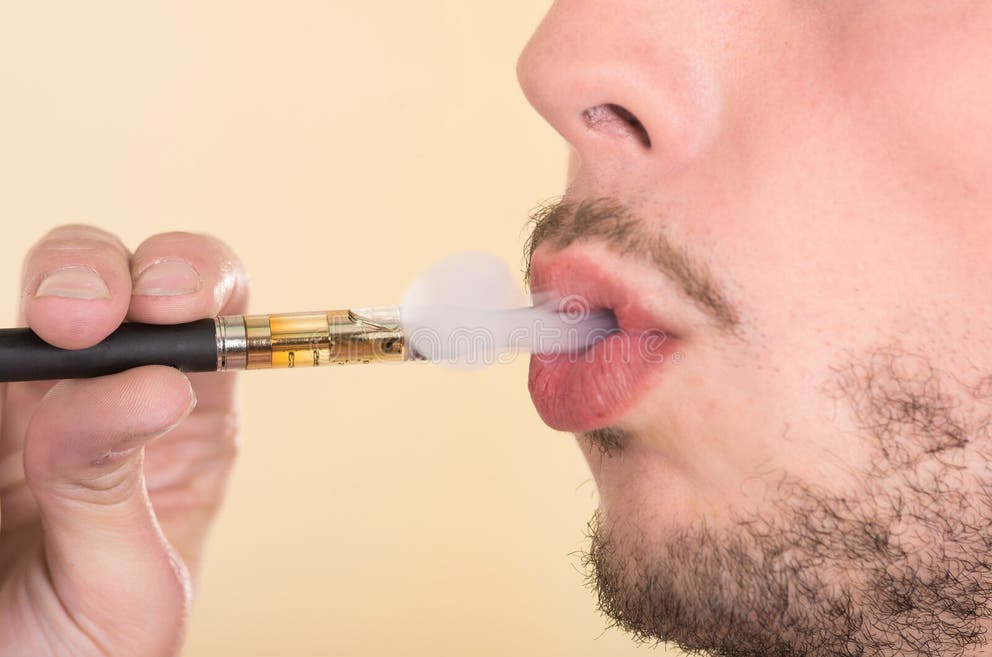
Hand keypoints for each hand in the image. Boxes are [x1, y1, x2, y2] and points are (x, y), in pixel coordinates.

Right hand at [0, 226, 248, 655]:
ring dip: (43, 286)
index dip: (199, 281)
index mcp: (185, 427)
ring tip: (39, 337)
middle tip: (77, 317)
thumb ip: (118, 489)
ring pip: (31, 301)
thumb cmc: (84, 654)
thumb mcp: (122, 589)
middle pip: (114, 281)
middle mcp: (108, 396)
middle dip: (96, 271)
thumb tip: (153, 384)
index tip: (171, 302)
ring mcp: (27, 400)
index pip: (214, 319)